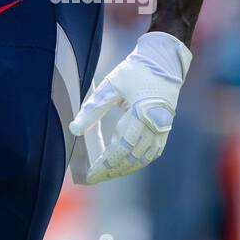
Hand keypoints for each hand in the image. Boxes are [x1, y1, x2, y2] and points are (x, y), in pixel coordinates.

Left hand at [69, 31, 191, 183]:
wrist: (164, 62)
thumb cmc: (135, 71)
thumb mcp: (110, 86)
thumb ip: (93, 108)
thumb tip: (75, 129)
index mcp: (142, 114)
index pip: (122, 148)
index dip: (105, 164)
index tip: (90, 173)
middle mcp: (155, 126)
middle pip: (132, 158)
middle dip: (111, 170)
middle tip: (92, 177)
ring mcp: (162, 130)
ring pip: (142, 159)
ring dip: (123, 168)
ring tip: (104, 173)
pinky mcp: (164, 130)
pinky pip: (150, 153)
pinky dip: (136, 162)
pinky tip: (123, 164)